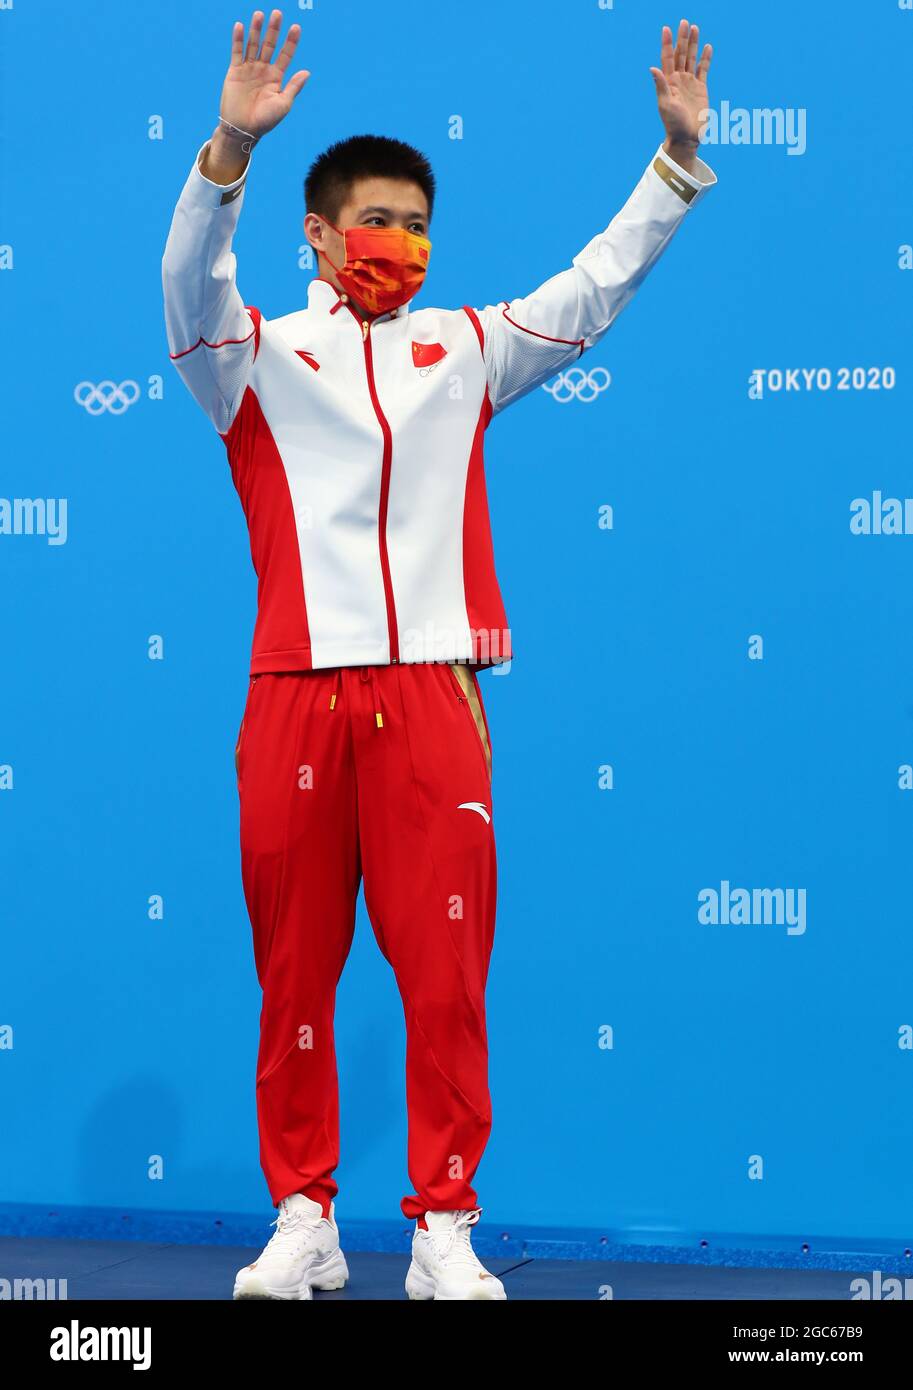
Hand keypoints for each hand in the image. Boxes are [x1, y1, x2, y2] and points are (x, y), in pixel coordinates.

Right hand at [219, 9, 309, 138]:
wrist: (243, 129)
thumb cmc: (266, 120)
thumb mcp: (284, 104)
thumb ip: (293, 87)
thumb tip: (307, 72)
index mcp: (277, 77)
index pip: (285, 55)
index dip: (290, 42)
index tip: (296, 28)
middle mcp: (263, 70)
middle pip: (269, 45)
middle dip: (273, 30)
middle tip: (277, 13)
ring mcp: (249, 69)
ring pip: (253, 45)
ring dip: (256, 30)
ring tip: (259, 14)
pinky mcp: (235, 71)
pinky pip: (237, 52)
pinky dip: (238, 39)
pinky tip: (240, 26)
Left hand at [650, 20, 711, 162]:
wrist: (687, 137)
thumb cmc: (673, 123)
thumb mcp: (665, 104)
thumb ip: (661, 85)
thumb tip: (652, 68)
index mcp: (668, 82)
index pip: (666, 58)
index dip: (666, 43)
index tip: (666, 28)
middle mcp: (678, 80)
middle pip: (680, 54)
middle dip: (682, 38)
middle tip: (684, 22)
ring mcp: (690, 83)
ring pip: (691, 58)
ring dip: (693, 44)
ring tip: (694, 28)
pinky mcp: (701, 88)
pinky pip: (703, 69)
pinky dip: (705, 59)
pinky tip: (707, 47)